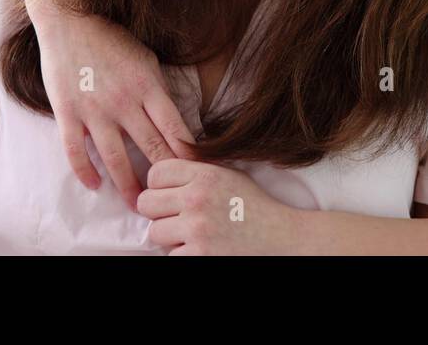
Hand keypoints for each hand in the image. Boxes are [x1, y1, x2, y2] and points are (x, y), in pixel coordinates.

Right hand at [33, 0, 197, 212]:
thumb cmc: (111, 39)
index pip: (174, 127)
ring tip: (137, 203)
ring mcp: (94, 109)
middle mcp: (124, 100)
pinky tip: (94, 185)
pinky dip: (85, 171)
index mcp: (148, 85)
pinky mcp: (68, 113)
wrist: (69, 20)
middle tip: (172, 197)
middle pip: (150, 146)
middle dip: (163, 175)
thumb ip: (158, 90)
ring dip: (127, 184)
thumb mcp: (146, 59)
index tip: (198, 172)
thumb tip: (175, 121)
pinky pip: (76, 150)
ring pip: (115, 157)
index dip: (187, 153)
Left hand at [140, 158, 300, 254]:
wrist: (281, 237)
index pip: (155, 173)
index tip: (171, 195)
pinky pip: (169, 256)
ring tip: (192, 235)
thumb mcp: (228, 175)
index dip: (159, 186)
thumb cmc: (253, 206)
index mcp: (205, 174)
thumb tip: (159, 173)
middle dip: (158, 212)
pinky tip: (201, 248)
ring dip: (170, 237)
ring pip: (154, 232)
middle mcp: (198, 198)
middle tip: (177, 218)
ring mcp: (197, 228)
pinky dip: (183, 255)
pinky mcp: (199, 255)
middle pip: (146, 202)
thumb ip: (196, 171)